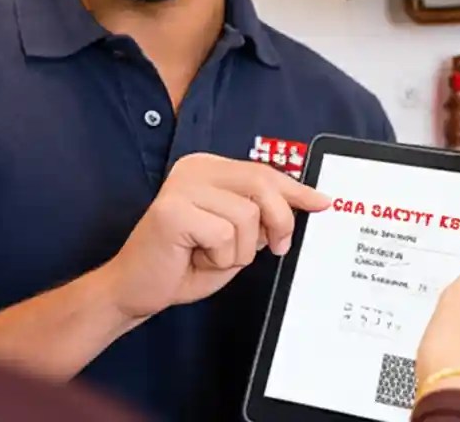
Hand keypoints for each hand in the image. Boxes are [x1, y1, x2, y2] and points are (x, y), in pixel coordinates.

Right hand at [99, 153, 329, 320]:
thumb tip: (306, 203)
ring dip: (239, 250)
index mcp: (207, 169)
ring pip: (247, 216)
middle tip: (277, 248)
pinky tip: (196, 259)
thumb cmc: (183, 264)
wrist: (136, 289)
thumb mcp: (234, 236)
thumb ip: (261, 217)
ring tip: (211, 256)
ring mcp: (180, 187)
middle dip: (278, 221)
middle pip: (261, 184)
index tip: (323, 201)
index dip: (296, 190)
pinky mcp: (171, 210)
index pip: (262, 172)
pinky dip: (219, 259)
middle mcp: (193, 169)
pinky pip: (224, 235)